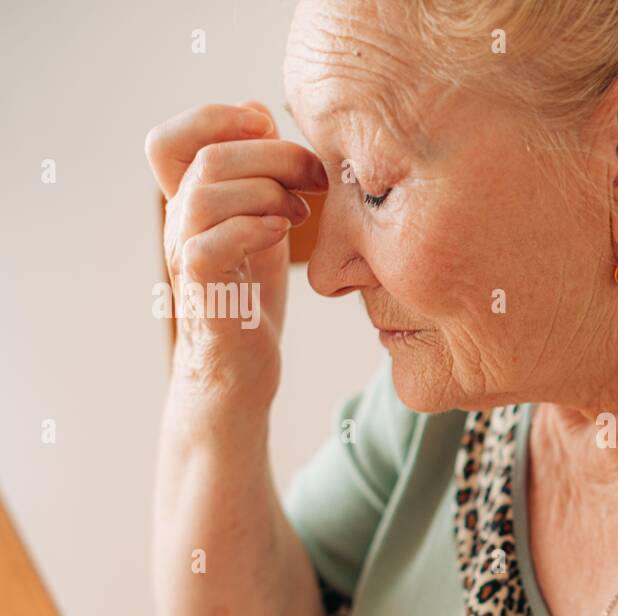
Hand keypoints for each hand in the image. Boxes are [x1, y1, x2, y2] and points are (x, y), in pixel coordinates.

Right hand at [145, 101, 327, 408]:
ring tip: (299, 212)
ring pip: (206, 193)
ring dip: (266, 192)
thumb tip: (258, 112)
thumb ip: (260, 174)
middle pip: (206, 156)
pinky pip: (211, 243)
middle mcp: (179, 224)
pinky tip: (282, 236)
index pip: (171, 139)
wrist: (241, 369)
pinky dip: (254, 229)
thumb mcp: (261, 221)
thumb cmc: (252, 296)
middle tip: (314, 179)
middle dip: (272, 156)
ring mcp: (187, 257)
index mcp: (190, 202)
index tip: (271, 134)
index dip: (216, 119)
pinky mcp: (205, 291)